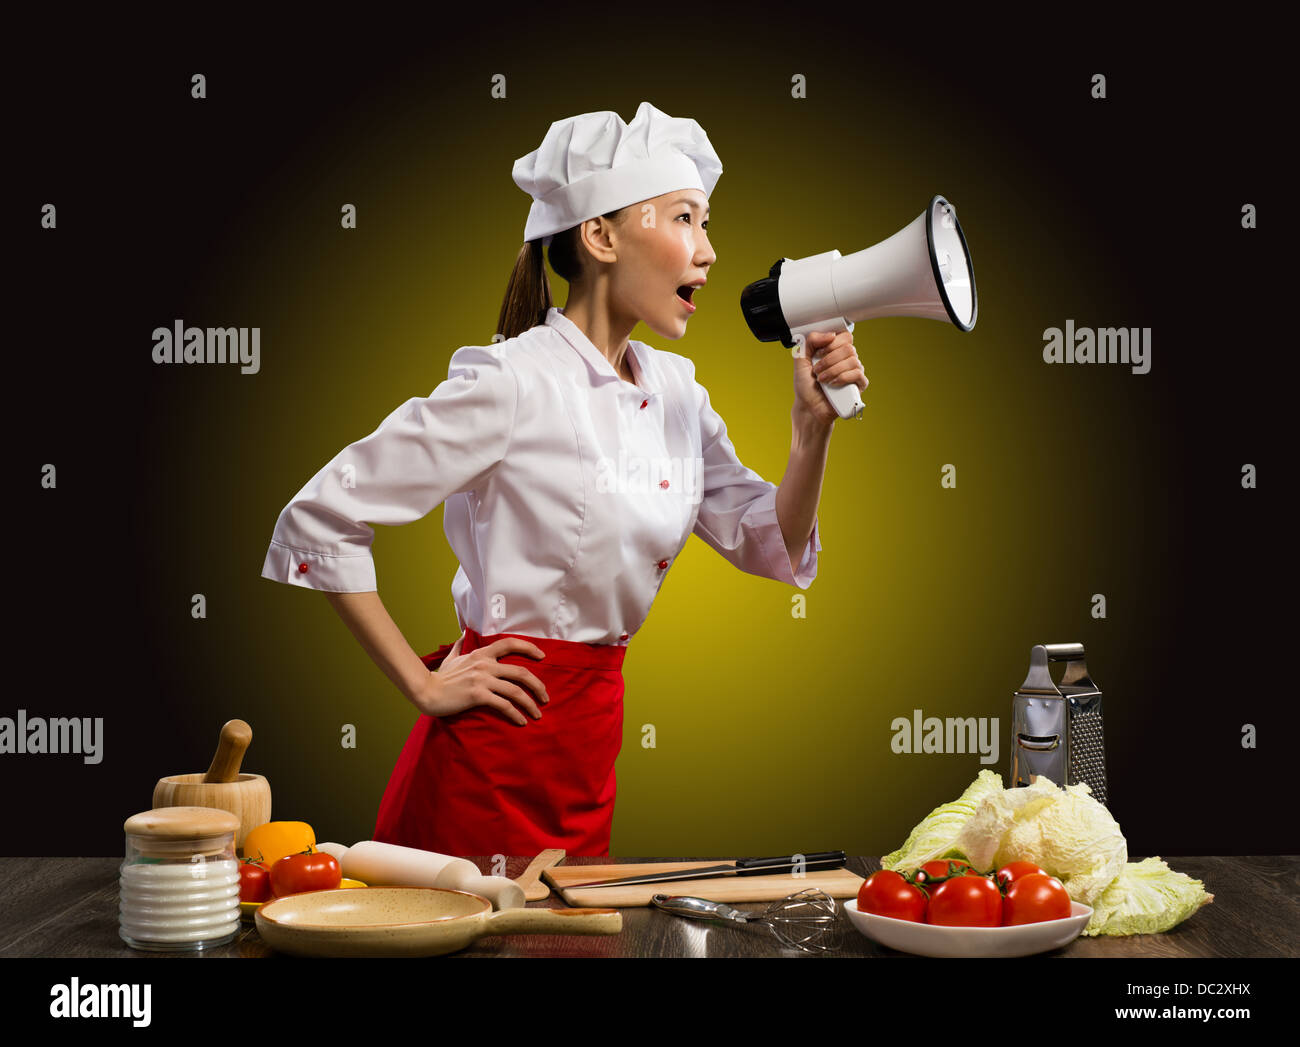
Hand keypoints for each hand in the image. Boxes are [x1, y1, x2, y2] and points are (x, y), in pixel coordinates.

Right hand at [412, 634, 549, 725]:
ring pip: (516, 691)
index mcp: (482, 654)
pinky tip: (521, 722)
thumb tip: (462, 636)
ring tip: (537, 714)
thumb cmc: (440, 677)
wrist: (426, 691)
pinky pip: (504, 705)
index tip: (542, 656)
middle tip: (545, 698)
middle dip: (538, 686)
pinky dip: (516, 714)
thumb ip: (459, 646)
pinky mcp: (477, 695)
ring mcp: (482, 679)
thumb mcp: (451, 658)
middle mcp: (485, 664)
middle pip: (521, 672)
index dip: (529, 648)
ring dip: (530, 704)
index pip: (510, 643)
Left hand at [793, 330, 867, 428]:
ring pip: (853, 360)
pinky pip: (857, 374)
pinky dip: (842, 377)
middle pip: (848, 347)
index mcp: (835, 351)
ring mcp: (854, 371)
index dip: (831, 342)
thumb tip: (830, 334)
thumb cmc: (806, 386)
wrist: (808, 407)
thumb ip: (809, 342)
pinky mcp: (859, 385)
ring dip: (832, 370)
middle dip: (828, 359)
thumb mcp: (800, 360)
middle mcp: (846, 359)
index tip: (818, 353)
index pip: (844, 336)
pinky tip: (833, 384)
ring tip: (822, 380)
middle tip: (817, 370)